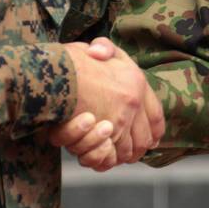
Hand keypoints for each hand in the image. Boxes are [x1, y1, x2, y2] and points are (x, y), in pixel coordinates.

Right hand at [51, 39, 163, 169]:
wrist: (53, 71)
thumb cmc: (71, 60)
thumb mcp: (93, 47)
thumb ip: (104, 48)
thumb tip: (99, 53)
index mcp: (137, 82)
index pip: (156, 115)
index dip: (154, 130)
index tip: (153, 138)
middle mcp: (133, 104)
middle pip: (143, 139)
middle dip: (135, 148)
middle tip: (127, 151)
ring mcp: (119, 122)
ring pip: (126, 151)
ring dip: (117, 154)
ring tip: (106, 150)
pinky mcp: (101, 137)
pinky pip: (109, 158)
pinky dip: (103, 159)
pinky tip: (97, 152)